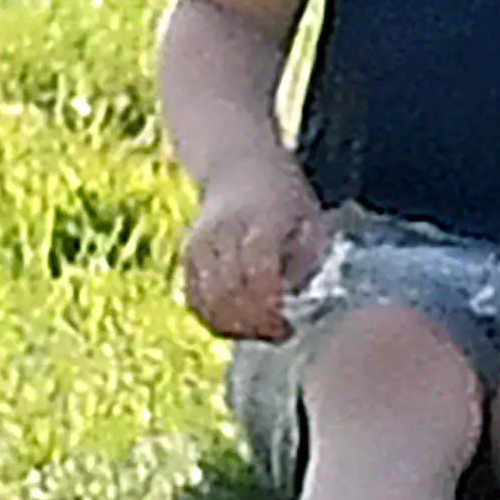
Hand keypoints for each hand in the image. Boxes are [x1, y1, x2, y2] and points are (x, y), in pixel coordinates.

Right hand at [178, 162, 328, 341]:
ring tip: (261, 332)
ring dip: (234, 327)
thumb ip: (305, 257)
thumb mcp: (311, 218)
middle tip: (279, 334)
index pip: (258, 273)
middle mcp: (226, 232)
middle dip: (254, 324)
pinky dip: (212, 319)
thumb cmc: (285, 197)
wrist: (239, 166)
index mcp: (263, 220)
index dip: (270, 307)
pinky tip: (236, 326)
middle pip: (230, 291)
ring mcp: (201, 243)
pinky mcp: (187, 255)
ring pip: (208, 299)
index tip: (289, 324)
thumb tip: (290, 298)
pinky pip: (193, 297)